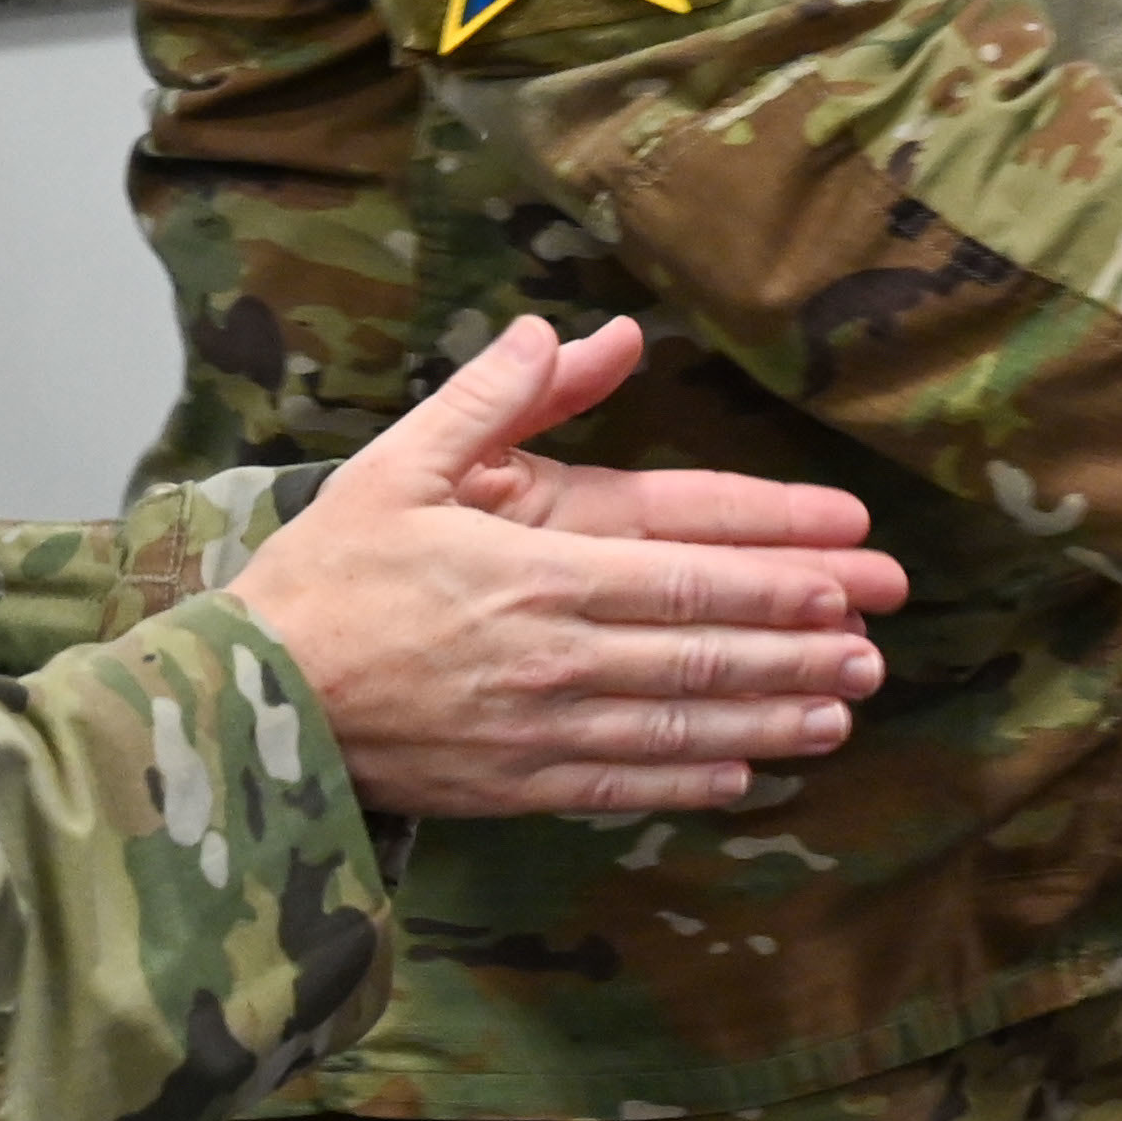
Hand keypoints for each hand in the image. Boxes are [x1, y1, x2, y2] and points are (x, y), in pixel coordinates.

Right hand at [232, 315, 913, 817]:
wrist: (244, 702)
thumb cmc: (323, 578)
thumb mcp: (400, 463)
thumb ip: (497, 396)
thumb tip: (579, 333)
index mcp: (536, 571)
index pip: (687, 569)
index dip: (777, 574)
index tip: (850, 573)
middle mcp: (552, 656)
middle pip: (704, 652)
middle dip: (800, 651)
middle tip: (878, 649)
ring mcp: (536, 730)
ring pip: (679, 724)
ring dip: (770, 719)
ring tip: (842, 713)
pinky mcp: (512, 787)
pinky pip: (620, 784)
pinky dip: (689, 779)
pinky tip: (743, 775)